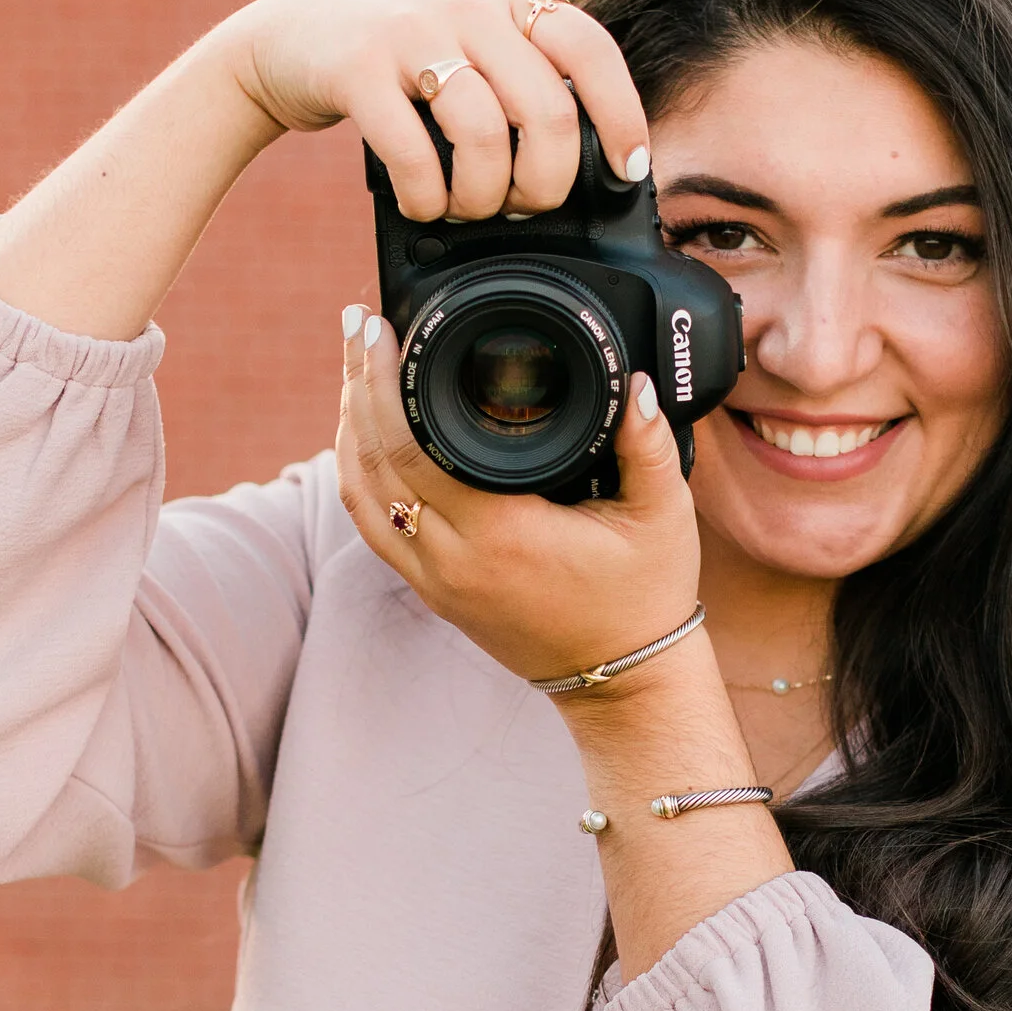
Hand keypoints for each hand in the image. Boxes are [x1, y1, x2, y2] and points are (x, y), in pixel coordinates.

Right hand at [224, 0, 648, 222]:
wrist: (291, 38)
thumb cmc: (399, 63)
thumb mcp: (473, 51)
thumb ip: (525, 85)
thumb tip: (590, 170)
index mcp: (510, 8)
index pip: (592, 51)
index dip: (622, 116)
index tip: (628, 171)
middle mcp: (469, 11)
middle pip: (547, 111)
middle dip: (545, 183)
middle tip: (521, 209)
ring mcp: (412, 35)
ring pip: (484, 135)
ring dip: (482, 197)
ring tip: (464, 210)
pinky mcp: (358, 69)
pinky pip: (413, 152)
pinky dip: (426, 198)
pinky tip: (421, 205)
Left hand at [337, 317, 703, 689]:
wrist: (623, 684)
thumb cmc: (643, 598)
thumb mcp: (663, 516)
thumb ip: (648, 444)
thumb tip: (636, 383)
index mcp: (501, 534)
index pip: (409, 444)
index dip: (382, 380)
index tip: (380, 327)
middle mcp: (454, 561)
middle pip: (371, 461)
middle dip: (356, 385)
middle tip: (359, 326)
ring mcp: (436, 583)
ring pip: (360, 496)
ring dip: (348, 429)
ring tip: (355, 370)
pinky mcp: (434, 594)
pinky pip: (372, 527)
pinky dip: (360, 475)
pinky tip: (364, 436)